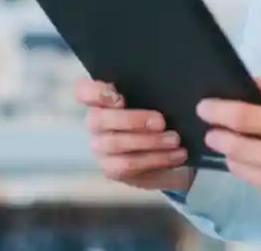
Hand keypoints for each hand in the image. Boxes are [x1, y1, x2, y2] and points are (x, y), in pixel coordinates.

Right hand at [74, 78, 194, 192]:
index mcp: (102, 97)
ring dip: (150, 142)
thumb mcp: (158, 99)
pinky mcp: (111, 168)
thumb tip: (176, 97)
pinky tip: (176, 155)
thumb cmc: (159, 115)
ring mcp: (100, 146)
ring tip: (174, 140)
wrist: (168, 148)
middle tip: (161, 122)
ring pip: (116, 143)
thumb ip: (155, 92)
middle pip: (99, 119)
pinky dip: (156, 159)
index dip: (96, 93)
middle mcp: (95, 121)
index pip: (83, 91)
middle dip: (132, 120)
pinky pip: (128, 165)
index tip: (119, 97)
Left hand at [197, 79, 260, 221]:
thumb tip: (249, 84)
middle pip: (234, 148)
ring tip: (242, 146)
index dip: (217, 111)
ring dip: (235, 157)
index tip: (204, 108)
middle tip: (214, 130)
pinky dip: (258, 175)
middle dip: (218, 136)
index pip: (243, 118)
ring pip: (242, 171)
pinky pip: (260, 189)